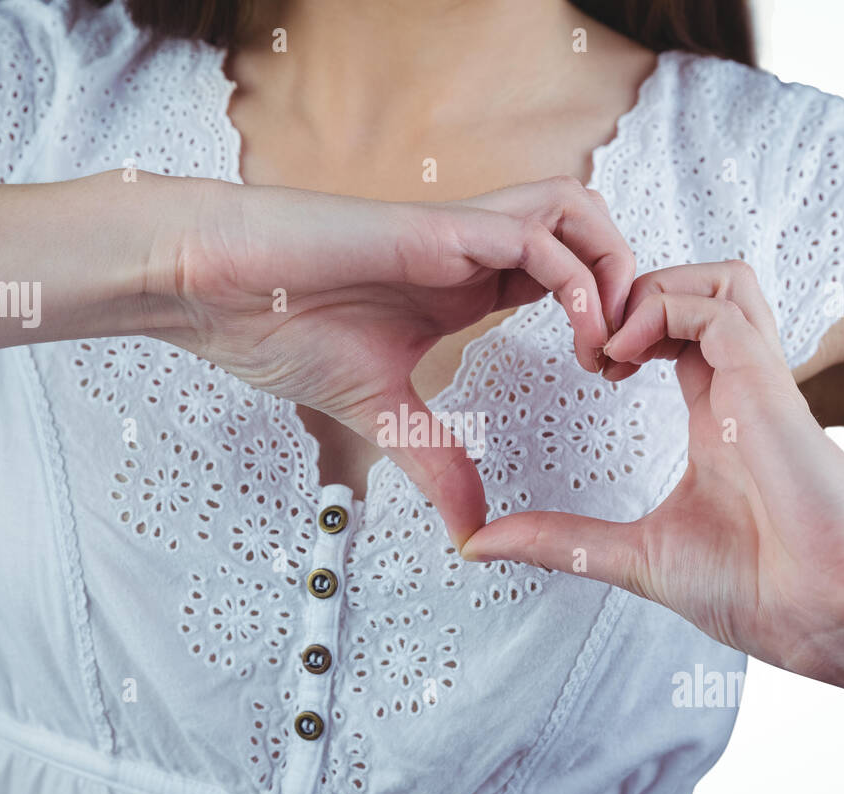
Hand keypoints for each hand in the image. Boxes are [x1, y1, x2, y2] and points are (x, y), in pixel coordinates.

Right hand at [151, 175, 634, 548]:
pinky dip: (577, 282)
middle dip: (627, 288)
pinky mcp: (440, 228)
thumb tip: (471, 531)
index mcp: (465, 284)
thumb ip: (434, 461)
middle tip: (624, 360)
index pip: (564, 276)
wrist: (216, 288)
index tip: (605, 378)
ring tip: (606, 345)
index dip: (601, 318)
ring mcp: (460, 234)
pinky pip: (540, 237)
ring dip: (613, 272)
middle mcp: (473, 251)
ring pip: (578, 212)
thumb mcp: (382, 413)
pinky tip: (577, 337)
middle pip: (588, 231)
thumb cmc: (281, 327)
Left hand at [461, 260, 843, 681]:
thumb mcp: (635, 557)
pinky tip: (622, 360)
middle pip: (700, 284)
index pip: (676, 327)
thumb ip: (562, 541)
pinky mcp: (772, 388)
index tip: (584, 365)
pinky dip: (664, 311)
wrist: (833, 620)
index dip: (624, 323)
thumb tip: (480, 545)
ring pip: (718, 278)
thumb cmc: (761, 592)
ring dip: (651, 291)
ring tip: (607, 347)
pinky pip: (723, 307)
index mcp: (716, 411)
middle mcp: (739, 385)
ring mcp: (759, 381)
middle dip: (633, 291)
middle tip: (587, 346)